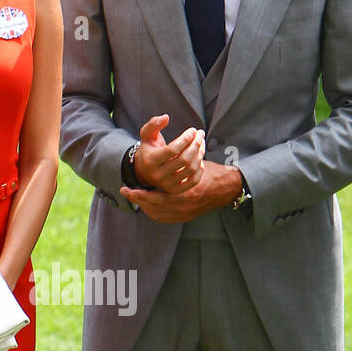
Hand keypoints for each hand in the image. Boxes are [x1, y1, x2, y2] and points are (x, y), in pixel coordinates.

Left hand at [121, 161, 242, 222]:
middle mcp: (184, 205)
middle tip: (126, 192)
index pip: (155, 197)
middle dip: (138, 200)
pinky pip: (165, 218)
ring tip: (136, 197)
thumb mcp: (194, 159)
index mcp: (184, 191)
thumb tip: (162, 132)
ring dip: (145, 206)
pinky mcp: (186, 217)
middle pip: (153, 207)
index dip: (139, 195)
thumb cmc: (209, 170)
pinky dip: (154, 212)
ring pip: (158, 214)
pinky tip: (148, 205)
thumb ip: (177, 154)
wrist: (226, 187)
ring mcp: (185, 212)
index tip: (126, 189)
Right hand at [132, 114, 204, 192]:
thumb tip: (166, 117)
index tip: (193, 130)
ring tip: (201, 143)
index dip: (186, 139)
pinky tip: (200, 158)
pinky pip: (193, 181)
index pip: (173, 149)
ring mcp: (167, 184)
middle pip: (184, 159)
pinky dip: (200, 169)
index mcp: (150, 161)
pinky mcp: (175, 190)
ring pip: (190, 168)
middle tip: (200, 134)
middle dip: (196, 144)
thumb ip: (154, 124)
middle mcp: (158, 175)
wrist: (144, 170)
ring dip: (200, 154)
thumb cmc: (149, 149)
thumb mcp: (147, 135)